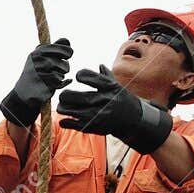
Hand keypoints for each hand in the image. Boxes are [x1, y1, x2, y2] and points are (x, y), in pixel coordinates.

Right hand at [0, 38, 72, 127]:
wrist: (23, 92)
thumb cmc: (36, 72)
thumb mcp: (40, 57)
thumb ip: (54, 48)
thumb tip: (67, 41)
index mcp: (38, 51)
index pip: (65, 49)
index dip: (68, 53)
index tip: (67, 56)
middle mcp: (38, 60)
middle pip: (65, 63)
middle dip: (64, 67)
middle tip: (58, 70)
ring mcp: (40, 72)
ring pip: (62, 73)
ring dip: (61, 76)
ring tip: (52, 78)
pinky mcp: (43, 84)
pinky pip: (60, 82)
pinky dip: (60, 84)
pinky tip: (52, 85)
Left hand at [57, 66, 173, 153]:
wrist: (131, 119)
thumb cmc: (121, 99)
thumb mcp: (117, 86)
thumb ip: (106, 76)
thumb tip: (99, 66)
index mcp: (109, 88)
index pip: (90, 77)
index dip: (81, 75)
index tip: (78, 76)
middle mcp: (103, 100)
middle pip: (76, 96)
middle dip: (65, 95)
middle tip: (63, 95)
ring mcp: (97, 114)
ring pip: (70, 110)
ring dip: (62, 108)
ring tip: (62, 106)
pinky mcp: (92, 126)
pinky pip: (72, 124)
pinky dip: (65, 121)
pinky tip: (64, 119)